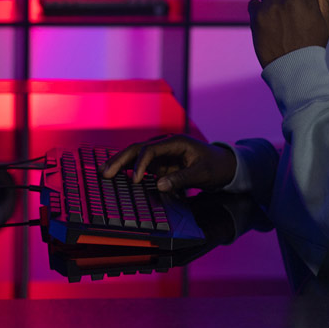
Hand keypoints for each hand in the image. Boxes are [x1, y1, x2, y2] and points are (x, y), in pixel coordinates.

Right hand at [101, 134, 236, 193]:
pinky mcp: (161, 163)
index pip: (150, 149)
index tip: (133, 180)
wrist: (225, 165)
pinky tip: (116, 176)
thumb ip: (181, 179)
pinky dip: (128, 170)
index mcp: (175, 142)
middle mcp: (165, 144)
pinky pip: (141, 165)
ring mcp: (162, 154)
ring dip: (120, 163)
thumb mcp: (202, 173)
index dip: (140, 164)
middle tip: (105, 172)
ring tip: (103, 172)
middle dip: (120, 160)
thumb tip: (159, 185)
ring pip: (136, 156)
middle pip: (137, 149)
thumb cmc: (215, 166)